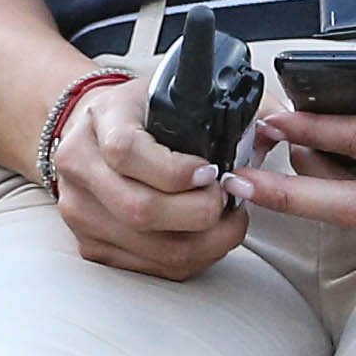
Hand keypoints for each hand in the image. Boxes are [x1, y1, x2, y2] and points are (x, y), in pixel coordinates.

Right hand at [51, 87, 252, 277]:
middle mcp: (80, 166)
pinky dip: (190, 257)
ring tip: (227, 220)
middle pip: (140, 209)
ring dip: (204, 241)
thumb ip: (229, 104)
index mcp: (101, 120)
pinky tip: (206, 236)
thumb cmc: (142, 113)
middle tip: (227, 199)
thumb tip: (276, 129)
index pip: (127, 151)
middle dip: (199, 213)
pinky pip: (149, 266)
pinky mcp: (91, 244)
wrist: (93, 131)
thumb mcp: (175, 89)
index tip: (211, 172)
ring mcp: (80, 211)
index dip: (175, 170)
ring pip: (150, 246)